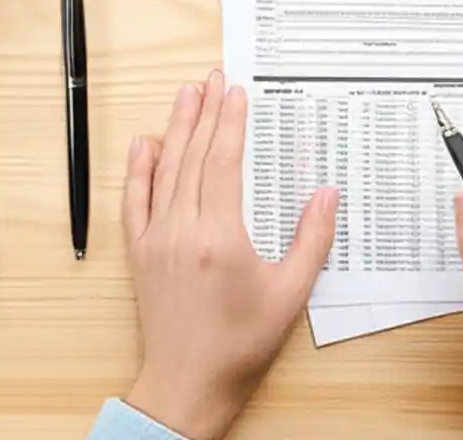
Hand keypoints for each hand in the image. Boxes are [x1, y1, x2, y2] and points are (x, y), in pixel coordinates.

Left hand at [122, 71, 338, 438]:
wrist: (189, 383)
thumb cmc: (240, 344)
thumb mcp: (290, 294)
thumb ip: (311, 240)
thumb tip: (327, 194)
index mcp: (219, 237)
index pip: (223, 163)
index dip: (230, 123)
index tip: (237, 93)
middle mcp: (181, 231)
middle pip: (193, 157)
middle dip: (205, 113)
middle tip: (213, 78)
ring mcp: (156, 240)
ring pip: (165, 170)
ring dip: (177, 128)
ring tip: (186, 95)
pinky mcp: (140, 253)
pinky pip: (135, 201)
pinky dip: (139, 169)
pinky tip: (146, 142)